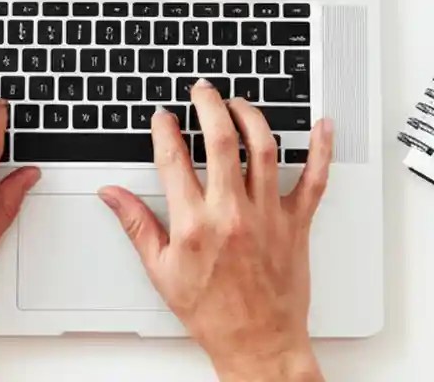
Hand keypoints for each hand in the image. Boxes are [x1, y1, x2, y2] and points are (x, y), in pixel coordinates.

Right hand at [98, 79, 332, 381]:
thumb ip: (136, 224)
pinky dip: (320, 150)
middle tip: (203, 91)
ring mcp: (267, 215)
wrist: (257, 343)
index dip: (165, 129)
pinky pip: (314, 179)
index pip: (174, 159)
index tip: (163, 116)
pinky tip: (321, 127)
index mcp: (193, 225)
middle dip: (209, 105)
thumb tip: (111, 194)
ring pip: (265, 148)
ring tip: (240, 102)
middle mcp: (231, 214)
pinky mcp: (296, 223)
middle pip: (222, 140)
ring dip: (251, 116)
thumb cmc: (211, 313)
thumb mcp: (161, 271)